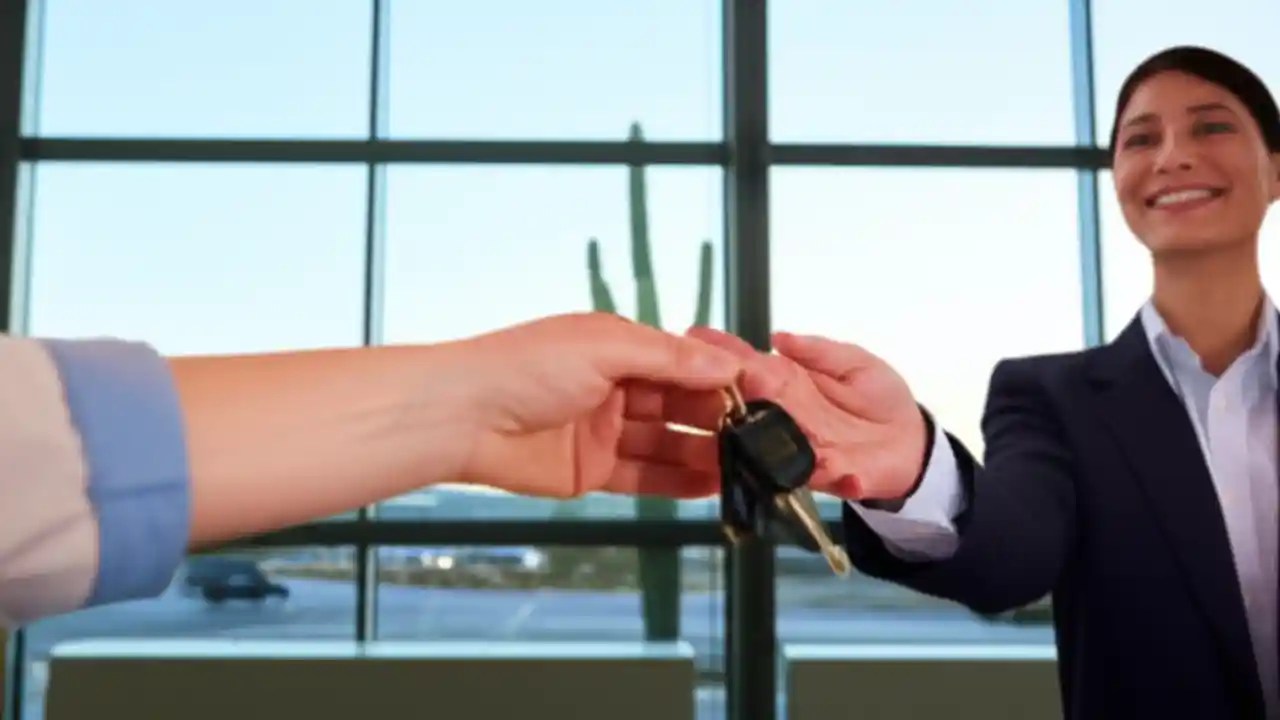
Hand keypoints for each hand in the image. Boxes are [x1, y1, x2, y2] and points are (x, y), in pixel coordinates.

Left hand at [454, 313, 740, 498]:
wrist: (461, 416)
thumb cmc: (522, 366)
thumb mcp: (605, 347)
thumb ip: (669, 359)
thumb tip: (725, 365)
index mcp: (616, 347)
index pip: (681, 363)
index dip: (718, 379)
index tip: (759, 394)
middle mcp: (612, 387)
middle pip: (678, 405)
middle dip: (718, 419)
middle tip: (762, 436)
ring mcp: (602, 431)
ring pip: (665, 443)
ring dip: (705, 454)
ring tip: (747, 467)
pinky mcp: (590, 471)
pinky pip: (643, 477)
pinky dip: (677, 482)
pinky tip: (712, 485)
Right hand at [686, 327, 925, 501]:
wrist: (910, 446)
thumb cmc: (878, 399)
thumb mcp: (854, 363)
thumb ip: (819, 351)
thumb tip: (777, 337)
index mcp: (788, 384)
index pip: (749, 366)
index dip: (723, 354)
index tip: (692, 337)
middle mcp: (783, 418)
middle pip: (745, 404)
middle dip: (715, 391)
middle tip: (684, 374)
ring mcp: (796, 449)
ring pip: (758, 442)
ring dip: (736, 434)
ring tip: (710, 417)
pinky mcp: (820, 477)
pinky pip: (801, 476)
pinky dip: (797, 472)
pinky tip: (785, 461)